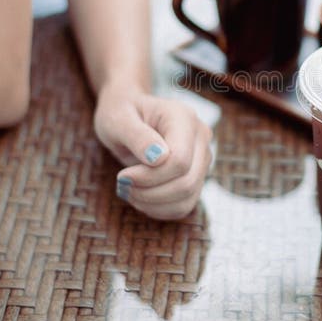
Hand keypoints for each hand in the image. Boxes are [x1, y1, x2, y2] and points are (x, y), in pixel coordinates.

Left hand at [94, 83, 212, 219]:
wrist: (128, 112)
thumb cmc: (121, 113)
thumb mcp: (119, 120)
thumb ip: (137, 136)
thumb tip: (158, 158)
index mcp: (183, 117)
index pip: (179, 160)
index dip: (150, 177)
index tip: (122, 176)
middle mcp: (200, 136)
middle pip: (186, 182)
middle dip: (150, 192)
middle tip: (122, 185)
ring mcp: (203, 157)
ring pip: (188, 197)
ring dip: (153, 203)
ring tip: (130, 190)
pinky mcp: (197, 175)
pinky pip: (185, 204)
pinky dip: (160, 209)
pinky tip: (141, 197)